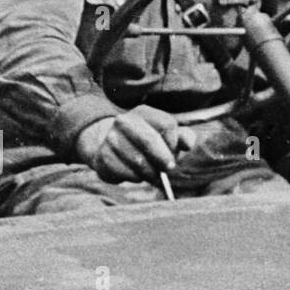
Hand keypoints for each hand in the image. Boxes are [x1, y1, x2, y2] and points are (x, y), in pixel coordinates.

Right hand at [75, 106, 196, 184]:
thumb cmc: (145, 142)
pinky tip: (136, 174)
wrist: (107, 145)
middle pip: (149, 140)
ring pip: (138, 160)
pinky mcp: (103, 156)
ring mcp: (110, 137)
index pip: (167, 124)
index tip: (175, 151)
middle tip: (169, 169)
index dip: (174, 141)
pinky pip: (125, 172)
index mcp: (143, 112)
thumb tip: (187, 145)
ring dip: (150, 172)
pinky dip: (135, 177)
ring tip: (152, 174)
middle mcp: (124, 120)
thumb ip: (183, 136)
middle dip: (163, 158)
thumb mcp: (166, 135)